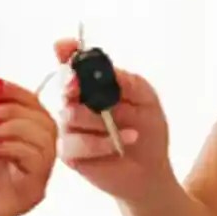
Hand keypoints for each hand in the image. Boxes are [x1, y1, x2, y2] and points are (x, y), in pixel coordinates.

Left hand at [0, 79, 56, 215]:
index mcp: (24, 144)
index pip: (37, 110)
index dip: (16, 92)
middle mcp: (33, 162)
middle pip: (46, 122)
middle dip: (14, 109)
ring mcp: (35, 179)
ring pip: (46, 138)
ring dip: (13, 126)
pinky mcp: (31, 194)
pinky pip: (38, 160)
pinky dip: (14, 146)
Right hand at [52, 38, 178, 206]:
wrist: (151, 169)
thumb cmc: (147, 130)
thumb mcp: (146, 100)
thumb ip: (128, 82)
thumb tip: (108, 69)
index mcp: (94, 85)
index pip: (73, 63)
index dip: (66, 52)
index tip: (65, 46)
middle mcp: (77, 103)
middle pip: (66, 87)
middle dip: (76, 87)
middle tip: (83, 89)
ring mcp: (70, 128)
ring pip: (70, 116)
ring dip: (100, 121)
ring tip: (129, 129)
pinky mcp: (70, 153)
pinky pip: (76, 143)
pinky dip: (101, 143)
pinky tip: (124, 142)